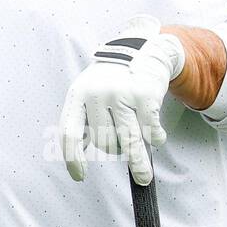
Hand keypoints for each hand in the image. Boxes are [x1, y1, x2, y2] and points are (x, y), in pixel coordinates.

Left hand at [60, 14, 185, 185]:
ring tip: (144, 178)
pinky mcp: (144, 95)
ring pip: (128, 140)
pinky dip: (156, 138)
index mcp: (78, 95)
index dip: (73, 158)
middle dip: (115, 148)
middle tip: (122, 146)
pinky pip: (150, 129)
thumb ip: (84, 121)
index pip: (70, 133)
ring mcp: (121, 93)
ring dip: (138, 162)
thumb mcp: (89, 93)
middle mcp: (97, 93)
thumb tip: (77, 158)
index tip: (79, 176)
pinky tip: (157, 135)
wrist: (141, 49)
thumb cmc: (111, 81)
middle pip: (104, 141)